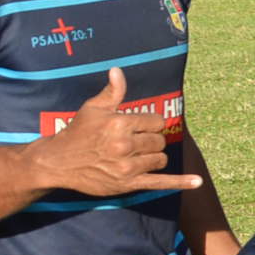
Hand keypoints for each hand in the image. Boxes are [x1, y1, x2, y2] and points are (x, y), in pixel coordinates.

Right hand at [32, 68, 199, 195]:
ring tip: (135, 156)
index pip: (157, 122)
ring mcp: (127, 166)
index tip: (137, 127)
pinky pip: (160, 182)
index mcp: (120, 123)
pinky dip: (181, 182)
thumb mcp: (92, 108)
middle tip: (132, 143)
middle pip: (159, 141)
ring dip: (153, 158)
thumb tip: (118, 70)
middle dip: (150, 141)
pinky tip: (197, 182)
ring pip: (160, 160)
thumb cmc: (77, 132)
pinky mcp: (128, 184)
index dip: (149, 124)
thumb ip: (112, 92)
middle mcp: (125, 145)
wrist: (58, 162)